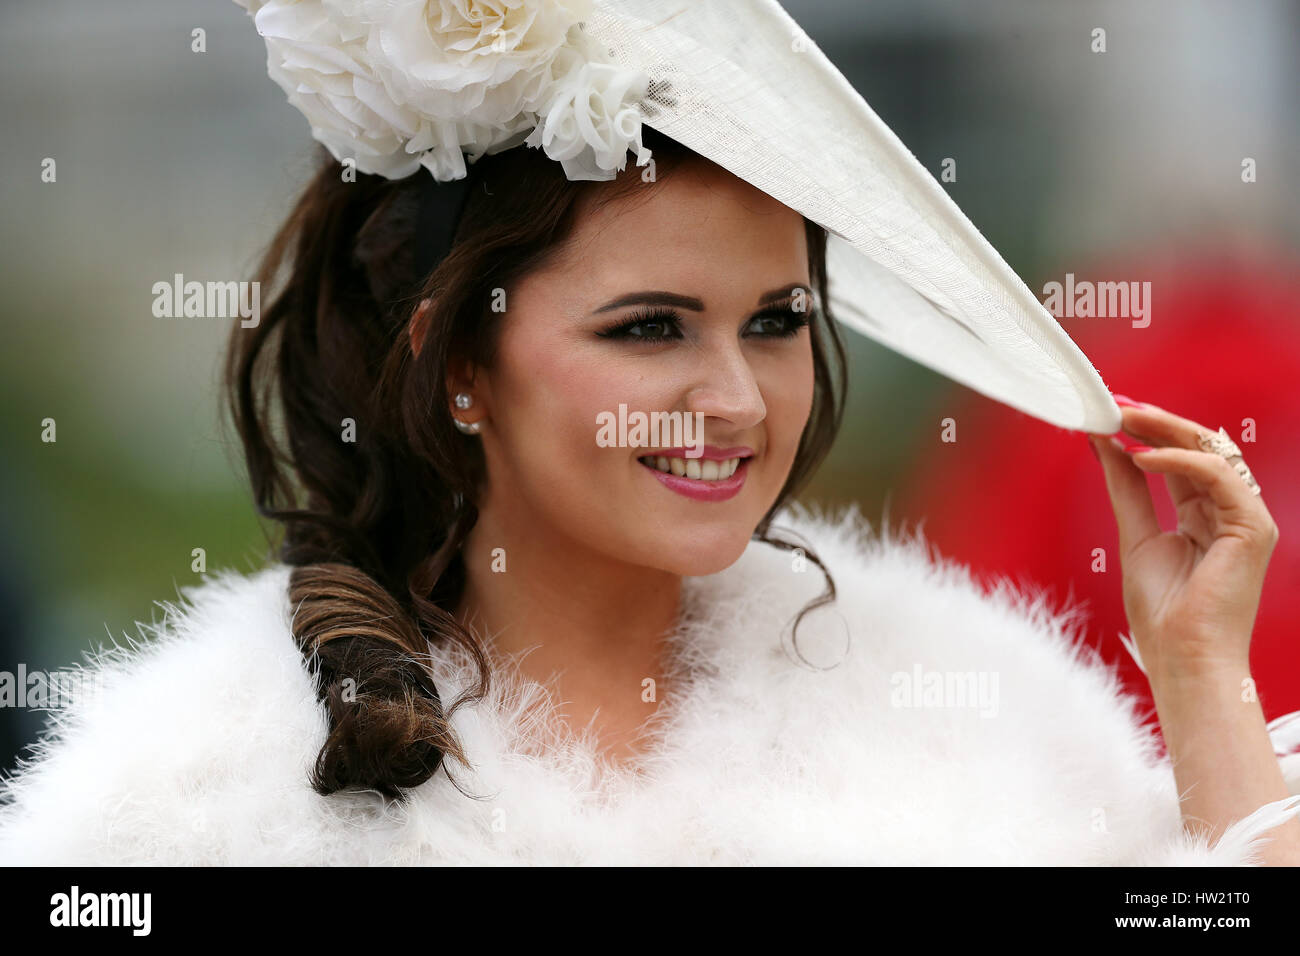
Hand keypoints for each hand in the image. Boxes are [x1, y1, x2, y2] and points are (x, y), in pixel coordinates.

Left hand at [1088, 398, 1277, 680]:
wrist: (1182, 656)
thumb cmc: (1162, 610)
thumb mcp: (1134, 534)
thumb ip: (1123, 487)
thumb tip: (1103, 443)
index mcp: (1203, 514)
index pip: (1181, 457)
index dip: (1149, 431)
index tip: (1111, 410)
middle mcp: (1229, 511)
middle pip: (1199, 447)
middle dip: (1157, 421)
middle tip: (1117, 404)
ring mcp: (1246, 518)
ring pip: (1213, 452)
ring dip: (1166, 430)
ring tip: (1124, 419)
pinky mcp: (1254, 528)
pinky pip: (1219, 477)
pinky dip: (1180, 461)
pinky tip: (1143, 458)